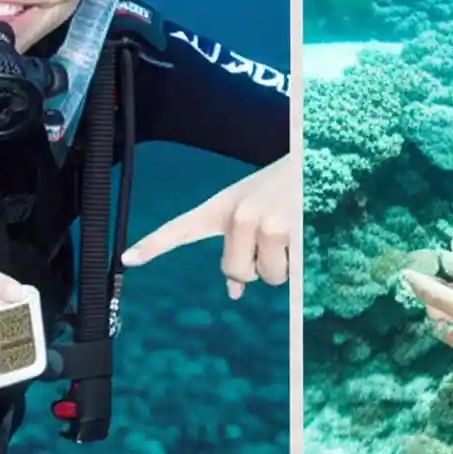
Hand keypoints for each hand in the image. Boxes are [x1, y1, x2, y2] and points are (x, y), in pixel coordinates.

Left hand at [121, 154, 294, 299]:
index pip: (183, 226)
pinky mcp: (293, 233)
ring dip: (283, 265)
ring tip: (294, 231)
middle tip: (272, 242)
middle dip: (254, 269)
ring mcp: (266, 224)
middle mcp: (240, 215)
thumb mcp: (257, 207)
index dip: (154, 244)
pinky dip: (303, 262)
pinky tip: (309, 234)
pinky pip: (293, 271)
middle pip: (234, 271)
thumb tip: (234, 292)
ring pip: (268, 277)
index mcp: (225, 205)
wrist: (326, 162)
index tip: (126, 258)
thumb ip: (240, 243)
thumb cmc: (290, 187)